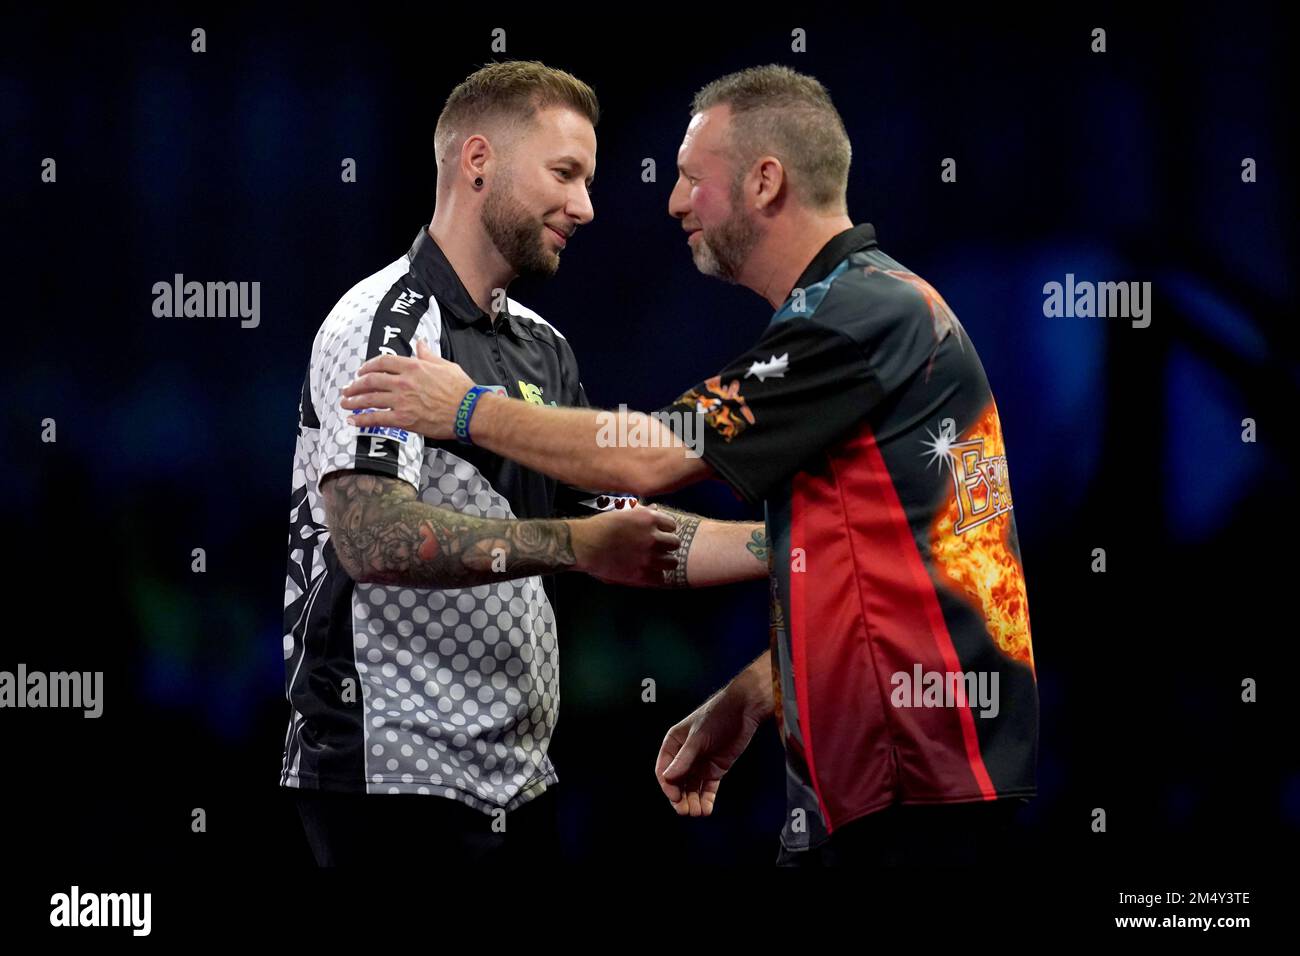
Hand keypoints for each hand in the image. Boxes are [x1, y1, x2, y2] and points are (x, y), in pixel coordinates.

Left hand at [340, 340, 474, 439]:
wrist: (468, 411)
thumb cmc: (461, 389)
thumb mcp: (445, 365)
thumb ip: (428, 355)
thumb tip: (420, 343)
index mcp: (413, 366)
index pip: (382, 362)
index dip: (368, 366)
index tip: (361, 372)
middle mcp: (404, 382)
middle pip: (371, 380)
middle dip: (355, 385)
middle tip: (347, 389)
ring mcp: (402, 401)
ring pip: (370, 399)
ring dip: (354, 402)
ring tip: (345, 404)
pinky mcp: (403, 419)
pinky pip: (377, 419)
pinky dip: (362, 420)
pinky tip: (352, 421)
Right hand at [570, 505, 679, 587]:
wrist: (584, 545)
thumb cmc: (600, 526)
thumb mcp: (622, 513)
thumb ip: (642, 512)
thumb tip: (656, 508)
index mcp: (649, 519)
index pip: (672, 525)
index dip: (665, 530)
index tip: (657, 534)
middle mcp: (653, 537)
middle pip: (675, 543)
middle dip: (666, 546)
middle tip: (656, 549)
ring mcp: (649, 557)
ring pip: (672, 562)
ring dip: (664, 562)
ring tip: (654, 562)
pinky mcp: (642, 575)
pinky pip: (661, 578)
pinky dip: (656, 576)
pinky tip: (647, 573)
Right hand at [655, 679, 764, 816]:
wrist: (744, 710)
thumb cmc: (717, 716)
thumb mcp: (698, 738)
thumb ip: (684, 758)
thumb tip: (668, 778)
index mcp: (674, 743)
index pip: (664, 769)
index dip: (667, 785)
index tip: (675, 797)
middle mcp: (685, 755)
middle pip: (677, 782)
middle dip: (680, 798)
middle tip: (686, 811)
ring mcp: (700, 763)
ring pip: (691, 788)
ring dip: (693, 801)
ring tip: (698, 812)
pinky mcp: (715, 769)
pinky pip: (707, 788)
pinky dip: (706, 799)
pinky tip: (707, 809)